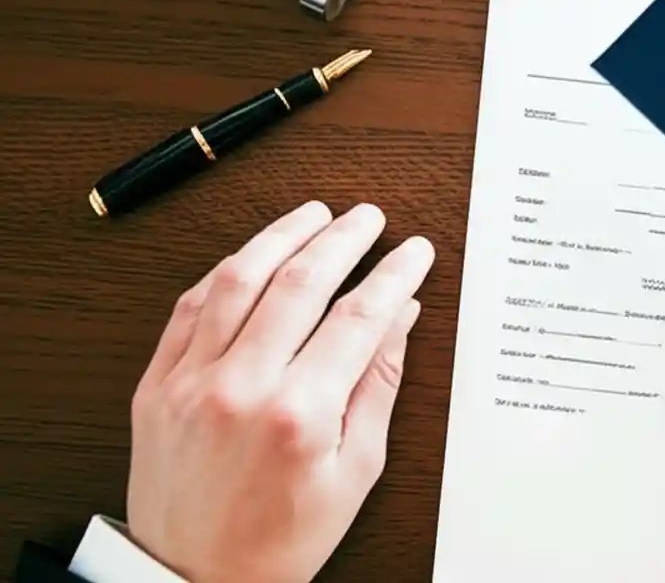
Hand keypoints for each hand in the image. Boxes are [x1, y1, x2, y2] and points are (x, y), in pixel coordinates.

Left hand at [127, 201, 434, 581]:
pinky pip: (190, 306)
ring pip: (240, 278)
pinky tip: (252, 255)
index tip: (413, 252)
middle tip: (369, 217)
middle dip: (343, 238)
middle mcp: (241, 387)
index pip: (358, 316)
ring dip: (281, 235)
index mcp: (299, 414)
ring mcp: (191, 381)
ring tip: (314, 214)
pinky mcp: (156, 384)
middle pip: (300, 282)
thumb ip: (376, 385)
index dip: (393, 273)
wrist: (195, 577)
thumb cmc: (280, 538)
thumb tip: (398, 318)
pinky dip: (225, 271)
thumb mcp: (355, 470)